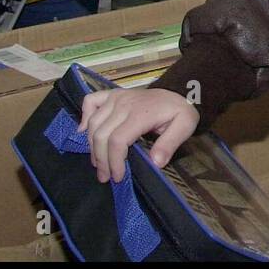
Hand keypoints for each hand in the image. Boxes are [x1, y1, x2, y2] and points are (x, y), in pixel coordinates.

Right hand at [79, 87, 199, 183]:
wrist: (177, 92)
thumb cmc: (179, 112)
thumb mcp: (185, 126)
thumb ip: (170, 144)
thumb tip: (155, 163)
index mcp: (141, 113)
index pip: (118, 140)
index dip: (114, 161)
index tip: (118, 177)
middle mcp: (124, 103)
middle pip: (102, 135)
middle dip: (101, 160)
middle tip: (106, 177)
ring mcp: (116, 97)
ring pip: (94, 123)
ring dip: (92, 146)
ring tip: (99, 164)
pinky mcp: (112, 94)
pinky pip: (90, 101)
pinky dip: (84, 115)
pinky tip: (84, 132)